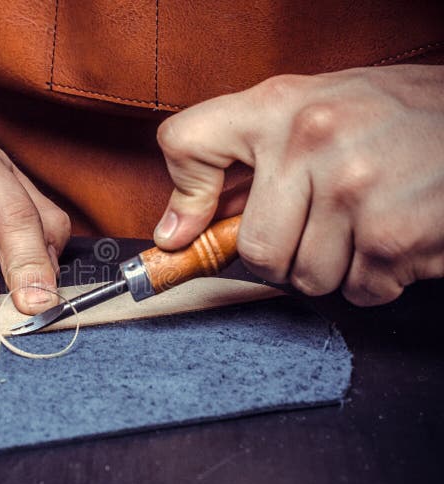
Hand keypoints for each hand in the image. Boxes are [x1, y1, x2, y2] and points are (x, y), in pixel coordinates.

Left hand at [154, 65, 443, 304]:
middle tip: (320, 228)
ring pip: (305, 278)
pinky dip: (377, 280)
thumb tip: (173, 234)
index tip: (184, 236)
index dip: (184, 203)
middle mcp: (311, 138)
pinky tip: (395, 238)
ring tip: (365, 225)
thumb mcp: (309, 112)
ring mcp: (353, 188)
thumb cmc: (390, 121)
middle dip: (286, 255)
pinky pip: (357, 291)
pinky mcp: (392, 235)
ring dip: (336, 269)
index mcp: (280, 104)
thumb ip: (237, 159)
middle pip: (255, 250)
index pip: (187, 143)